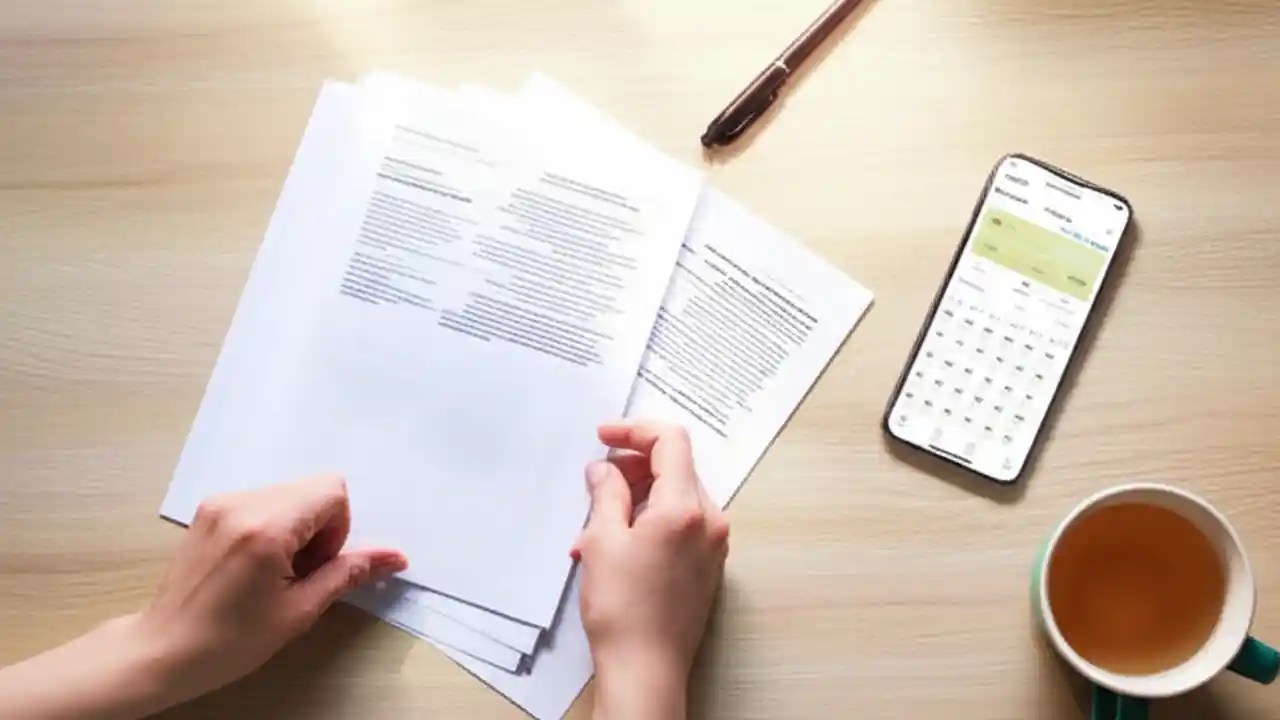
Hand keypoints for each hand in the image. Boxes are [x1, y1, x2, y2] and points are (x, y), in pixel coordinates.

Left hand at [137, 475, 406, 704]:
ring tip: (276, 571)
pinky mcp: (209, 509)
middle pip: (312, 489)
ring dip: (298, 527)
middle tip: (299, 572)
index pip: (331, 490)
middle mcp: (240, 503)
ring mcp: (220, 503)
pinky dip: (274, 525)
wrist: (162, 652)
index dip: (338, 528)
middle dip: (320, 527)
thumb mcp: (299, 611)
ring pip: (289, 494)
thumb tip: (395, 557)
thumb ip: (348, 573)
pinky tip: (257, 564)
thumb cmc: (228, 641)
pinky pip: (262, 501)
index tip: (317, 565)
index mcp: (265, 527)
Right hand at [573, 421, 729, 719]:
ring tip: (596, 524)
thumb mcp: (601, 540)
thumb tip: (604, 470)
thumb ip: (605, 493)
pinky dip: (650, 519)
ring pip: (676, 496)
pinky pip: (681, 524)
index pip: (670, 441)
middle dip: (633, 466)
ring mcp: (713, 545)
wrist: (646, 670)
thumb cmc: (624, 610)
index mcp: (685, 508)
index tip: (605, 436)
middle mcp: (709, 521)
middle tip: (596, 481)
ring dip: (637, 496)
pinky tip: (617, 543)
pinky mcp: (708, 566)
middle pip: (675, 467)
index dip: (634, 430)